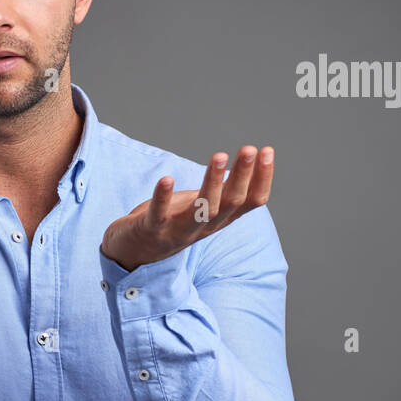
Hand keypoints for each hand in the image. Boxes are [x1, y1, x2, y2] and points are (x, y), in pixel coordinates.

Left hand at [101, 145, 273, 270]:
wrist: (133, 252)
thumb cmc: (171, 222)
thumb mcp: (202, 206)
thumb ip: (222, 191)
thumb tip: (248, 165)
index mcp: (219, 219)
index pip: (249, 202)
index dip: (261, 179)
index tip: (267, 150)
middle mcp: (204, 227)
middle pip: (230, 202)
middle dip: (241, 175)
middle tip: (248, 149)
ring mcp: (178, 231)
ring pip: (203, 210)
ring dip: (212, 183)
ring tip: (219, 156)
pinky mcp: (151, 230)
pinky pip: (158, 215)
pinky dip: (162, 197)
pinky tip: (167, 179)